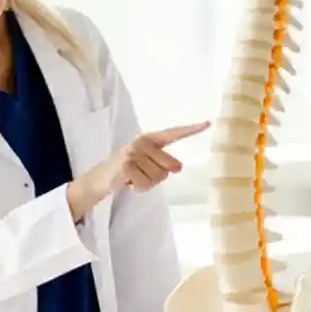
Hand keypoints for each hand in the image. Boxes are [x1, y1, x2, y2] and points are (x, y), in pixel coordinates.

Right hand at [68, 121, 209, 220]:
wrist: (102, 177)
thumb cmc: (130, 170)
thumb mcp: (149, 164)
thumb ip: (165, 163)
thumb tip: (178, 167)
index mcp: (150, 139)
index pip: (174, 134)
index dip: (191, 129)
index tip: (208, 123)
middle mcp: (142, 142)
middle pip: (170, 167)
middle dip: (160, 176)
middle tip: (143, 173)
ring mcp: (133, 153)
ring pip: (158, 178)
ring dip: (147, 184)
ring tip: (134, 178)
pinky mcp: (126, 165)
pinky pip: (145, 184)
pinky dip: (138, 188)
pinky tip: (128, 182)